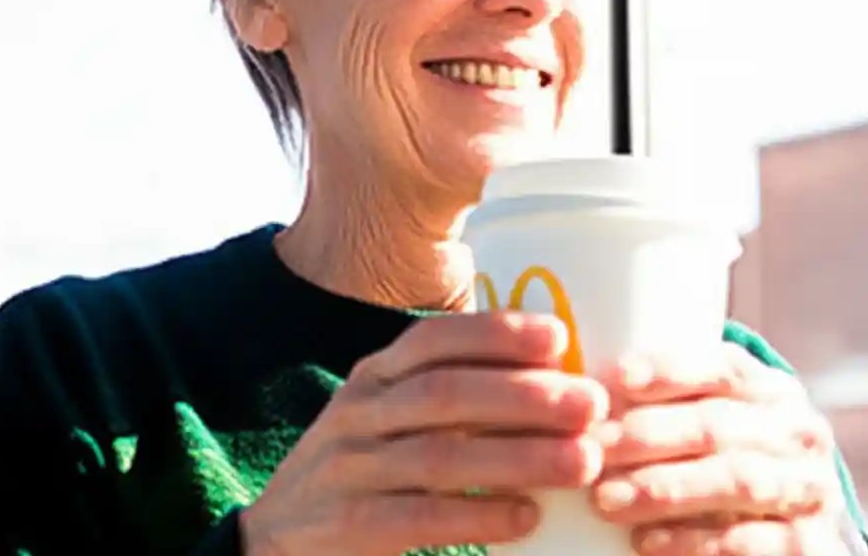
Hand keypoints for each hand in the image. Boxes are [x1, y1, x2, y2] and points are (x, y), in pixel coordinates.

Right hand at [240, 311, 610, 555]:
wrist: (276, 535)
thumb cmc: (365, 463)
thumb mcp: (389, 412)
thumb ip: (452, 390)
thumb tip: (558, 372)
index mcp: (375, 375)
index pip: (433, 339)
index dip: (496, 333)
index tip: (558, 337)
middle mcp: (359, 412)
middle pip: (446, 394)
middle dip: (525, 396)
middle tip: (591, 404)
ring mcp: (349, 469)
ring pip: (439, 457)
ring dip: (519, 458)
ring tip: (583, 462)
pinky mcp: (347, 526)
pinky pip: (419, 518)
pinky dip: (479, 517)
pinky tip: (528, 517)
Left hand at [588, 343, 858, 555]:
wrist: (791, 536)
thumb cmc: (728, 469)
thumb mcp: (716, 429)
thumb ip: (671, 407)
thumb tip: (586, 389)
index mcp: (773, 392)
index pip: (723, 369)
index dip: (670, 370)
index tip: (616, 378)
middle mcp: (799, 432)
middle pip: (721, 425)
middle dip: (651, 435)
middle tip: (595, 448)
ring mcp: (810, 488)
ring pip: (738, 480)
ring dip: (667, 489)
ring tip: (607, 499)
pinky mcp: (811, 545)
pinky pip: (751, 542)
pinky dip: (696, 542)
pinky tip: (648, 542)